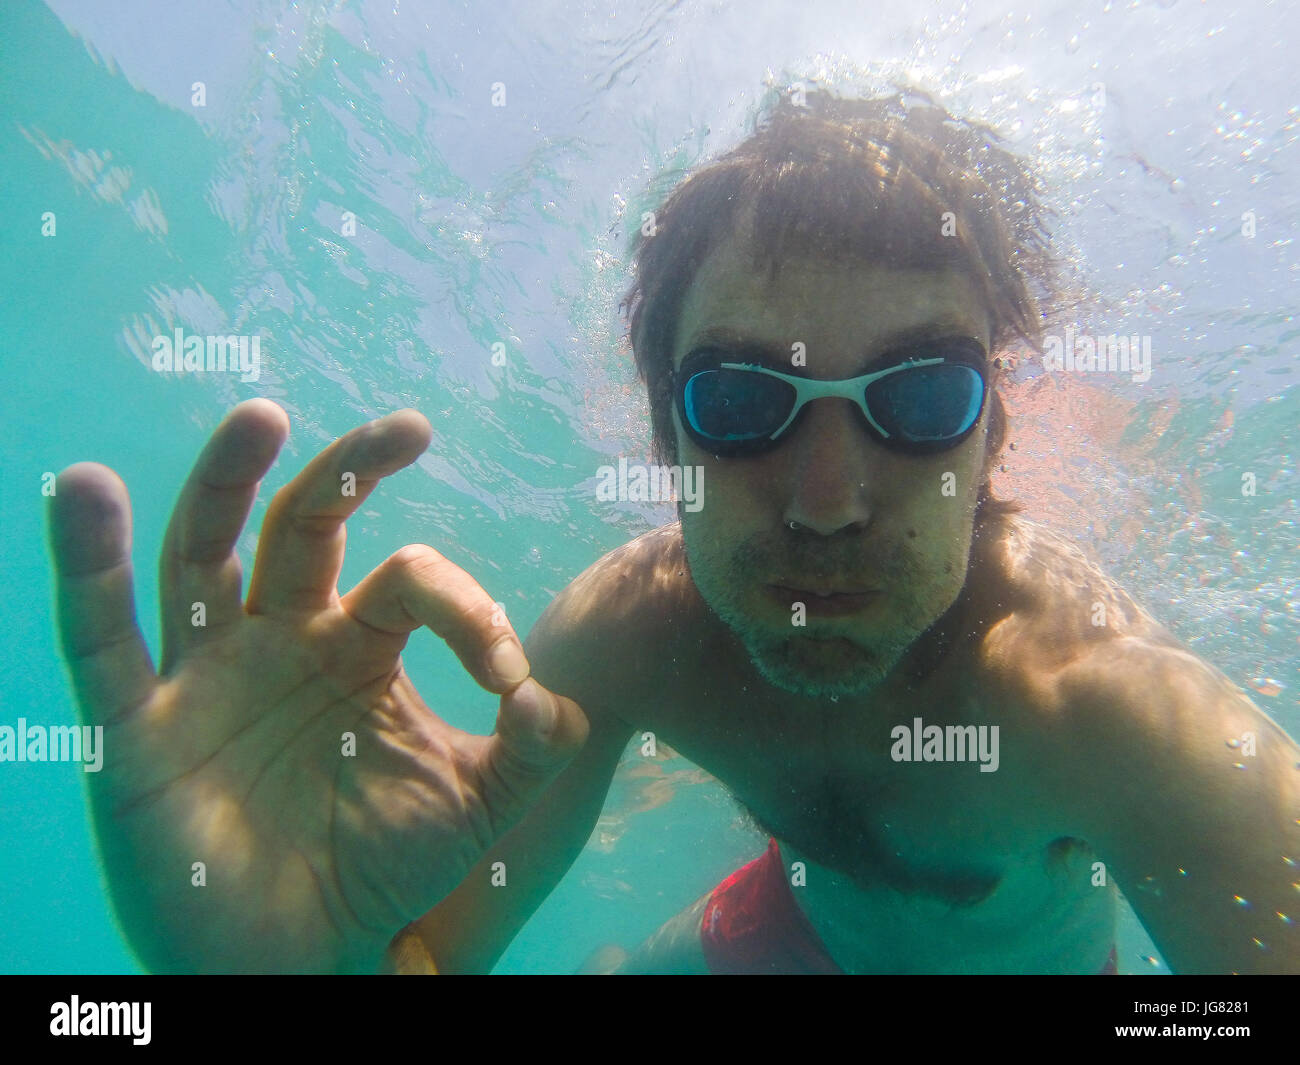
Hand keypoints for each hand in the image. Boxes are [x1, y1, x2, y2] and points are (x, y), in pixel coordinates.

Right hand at [48, 400, 586, 972]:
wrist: (303, 957)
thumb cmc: (383, 872)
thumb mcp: (474, 809)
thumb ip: (528, 754)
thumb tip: (557, 699)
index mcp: (358, 647)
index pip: (412, 582)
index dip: (467, 610)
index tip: (506, 675)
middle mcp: (282, 639)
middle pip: (306, 527)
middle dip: (351, 473)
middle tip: (410, 428)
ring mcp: (208, 673)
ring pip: (205, 552)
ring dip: (226, 481)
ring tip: (264, 416)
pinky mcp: (138, 725)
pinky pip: (100, 636)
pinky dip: (87, 565)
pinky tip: (83, 491)